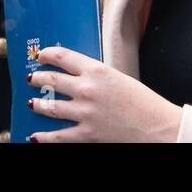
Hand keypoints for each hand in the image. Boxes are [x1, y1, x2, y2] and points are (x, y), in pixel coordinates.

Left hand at [27, 46, 183, 142]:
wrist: (159, 128)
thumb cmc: (145, 103)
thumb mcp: (120, 79)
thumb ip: (98, 76)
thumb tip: (79, 77)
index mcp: (97, 71)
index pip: (63, 56)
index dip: (47, 55)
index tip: (40, 55)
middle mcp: (87, 89)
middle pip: (52, 79)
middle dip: (38, 78)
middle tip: (32, 78)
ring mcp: (85, 113)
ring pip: (50, 106)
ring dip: (38, 104)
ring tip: (32, 102)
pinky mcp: (87, 134)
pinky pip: (58, 136)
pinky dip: (44, 137)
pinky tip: (36, 136)